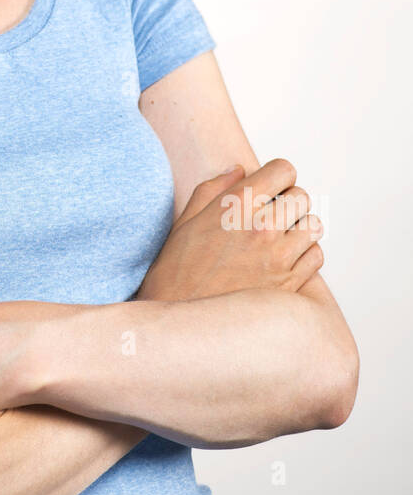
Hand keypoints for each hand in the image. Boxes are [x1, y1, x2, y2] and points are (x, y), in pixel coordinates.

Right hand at [134, 159, 324, 302]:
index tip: (270, 189)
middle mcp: (261, 226)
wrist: (183, 324)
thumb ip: (214, 189)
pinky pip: (316, 256)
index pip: (283, 170)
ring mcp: (278, 256)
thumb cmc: (178, 273)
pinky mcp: (289, 283)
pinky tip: (283, 262)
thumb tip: (239, 170)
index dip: (278, 177)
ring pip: (313, 226)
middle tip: (271, 217)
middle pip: (302, 196)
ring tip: (280, 240)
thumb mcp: (186, 221)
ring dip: (300, 230)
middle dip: (288, 203)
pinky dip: (305, 256)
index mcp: (236, 204)